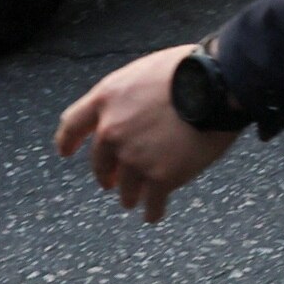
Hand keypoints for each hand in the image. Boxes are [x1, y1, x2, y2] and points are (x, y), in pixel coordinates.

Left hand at [55, 45, 237, 223]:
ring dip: (130, 195)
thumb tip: (132, 111)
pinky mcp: (161, 176)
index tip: (65, 152)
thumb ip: (127, 97)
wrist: (217, 84)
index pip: (73, 124)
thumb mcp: (144, 72)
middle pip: (100, 163)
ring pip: (126, 187)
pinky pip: (152, 202)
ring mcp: (135, 156)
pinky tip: (154, 213)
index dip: (68, 140)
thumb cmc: (188, 70)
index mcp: (107, 99)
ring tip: (135, 199)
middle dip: (106, 175)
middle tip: (111, 182)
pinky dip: (153, 210)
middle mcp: (112, 130)